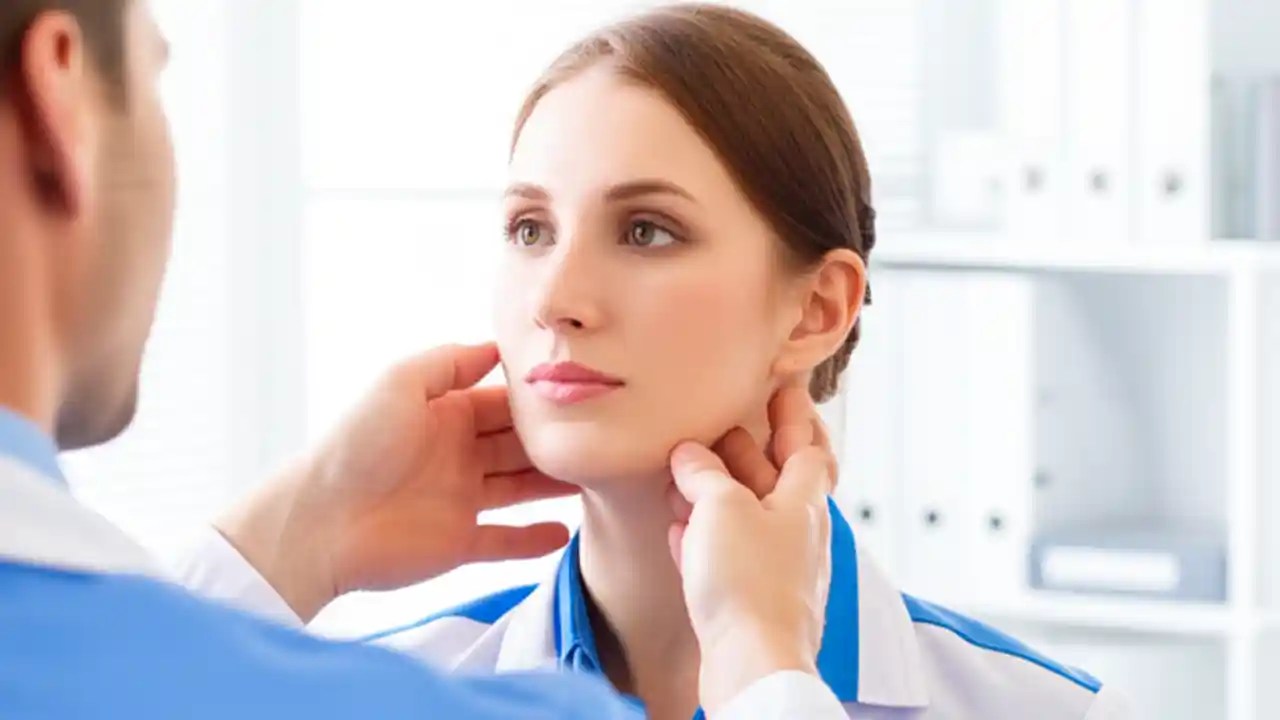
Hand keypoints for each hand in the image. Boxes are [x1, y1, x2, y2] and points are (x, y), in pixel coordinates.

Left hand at [216, 343, 577, 622]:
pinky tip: (566, 531)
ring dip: (556, 483)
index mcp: (445, 414)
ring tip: (598, 475)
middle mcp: (457, 454)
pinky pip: (506, 542)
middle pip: (519, 444)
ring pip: (521, 488)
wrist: (320, 521)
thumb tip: (498, 346)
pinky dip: (534, 539)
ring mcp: (459, 500)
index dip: (539, 398)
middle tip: (602, 431)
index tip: (582, 388)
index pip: (503, 402)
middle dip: (557, 438)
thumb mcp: (399, 382)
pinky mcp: (458, 543)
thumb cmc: (356, 445)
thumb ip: (450, 362)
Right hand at [667, 383, 835, 714]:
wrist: (753, 663)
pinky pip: (729, 558)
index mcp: (804, 501)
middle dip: (746, 451)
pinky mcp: (751, 602)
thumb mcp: (721, 506)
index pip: (806, 443)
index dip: (793, 413)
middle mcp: (798, 533)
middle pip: (773, 479)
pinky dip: (705, 539)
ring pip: (746, 518)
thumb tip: (689, 455)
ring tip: (685, 475)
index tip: (784, 384)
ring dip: (716, 495)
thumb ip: (704, 473)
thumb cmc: (749, 582)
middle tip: (721, 426)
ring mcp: (777, 570)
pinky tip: (681, 531)